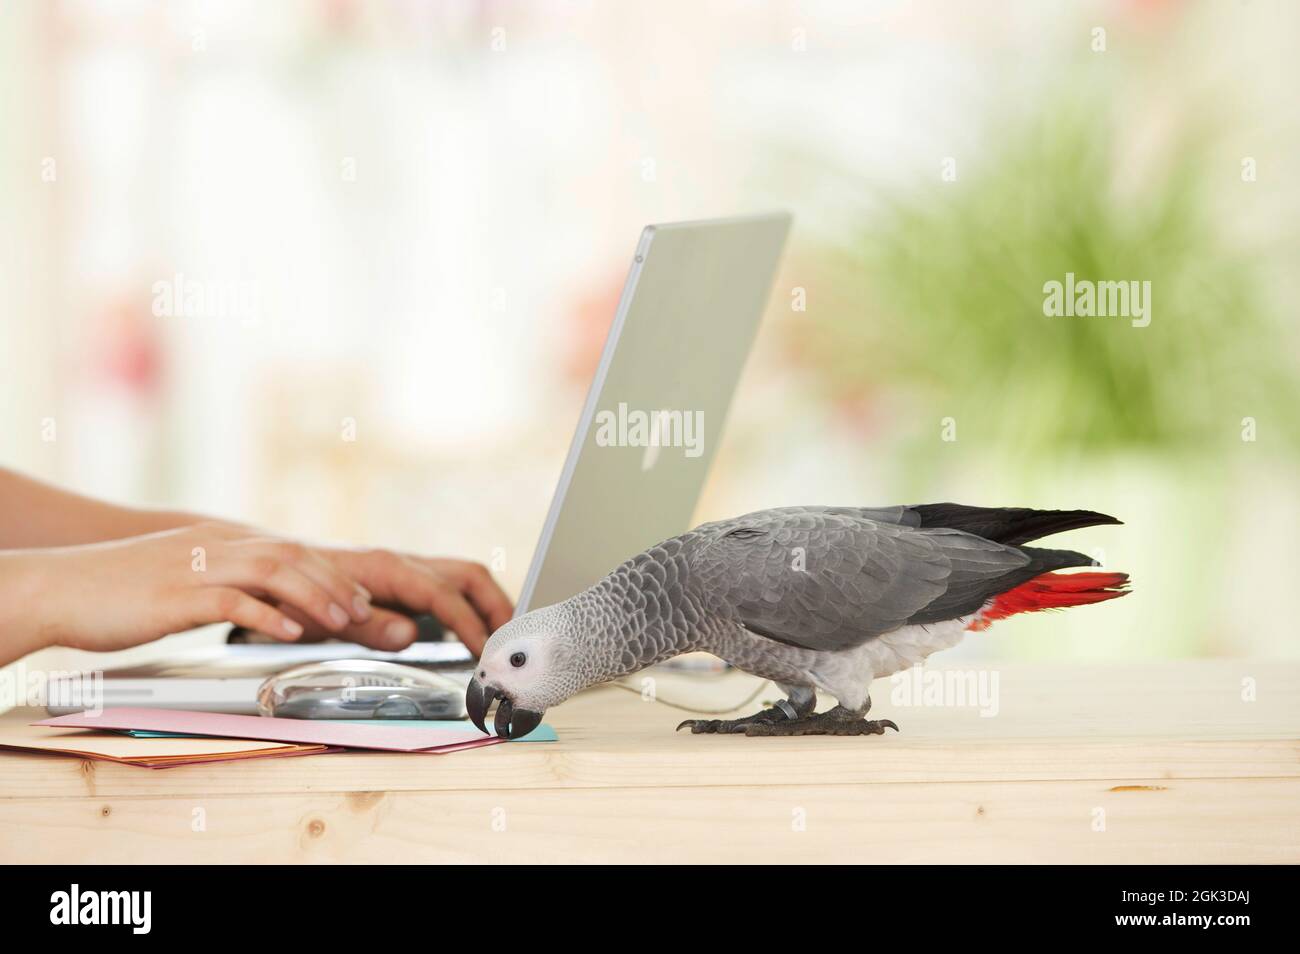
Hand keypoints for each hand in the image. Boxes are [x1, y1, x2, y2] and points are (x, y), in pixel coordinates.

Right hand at [4, 522, 375, 656]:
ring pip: (271, 572)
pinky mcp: (175, 595)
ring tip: (340, 622)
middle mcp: (213, 547)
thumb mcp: (182, 579)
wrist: (60, 588)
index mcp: (217, 542)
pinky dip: (267, 615)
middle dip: (333, 584)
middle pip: (290, 556)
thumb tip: (261, 605)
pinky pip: (231, 600)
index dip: (329, 573)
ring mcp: (195, 568)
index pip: (288, 549)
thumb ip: (222, 584)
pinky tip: (290, 633)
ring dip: (313, 597)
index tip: (357, 598)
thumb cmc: (120, 592)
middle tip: (362, 612)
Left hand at [304, 548, 512, 654]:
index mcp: (388, 570)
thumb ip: (369, 627)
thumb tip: (410, 634)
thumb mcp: (323, 617)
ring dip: (489, 604)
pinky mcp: (403, 579)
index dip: (468, 624)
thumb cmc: (293, 592)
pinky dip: (471, 605)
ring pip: (464, 577)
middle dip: (497, 607)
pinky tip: (472, 629)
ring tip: (503, 637)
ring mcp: (406, 569)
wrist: (273, 566)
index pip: (444, 595)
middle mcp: (403, 563)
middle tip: (511, 643)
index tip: (484, 652)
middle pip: (469, 576)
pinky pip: (449, 585)